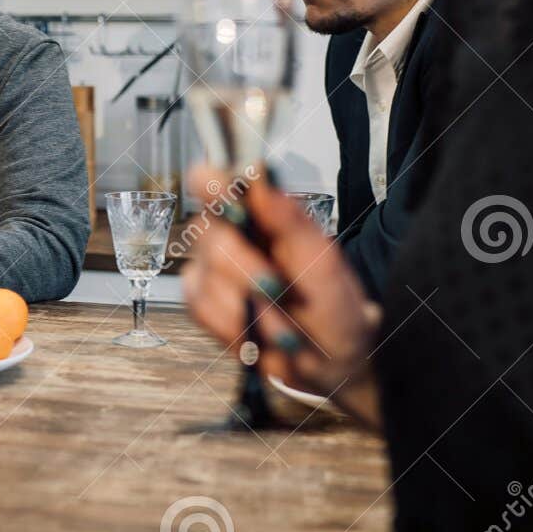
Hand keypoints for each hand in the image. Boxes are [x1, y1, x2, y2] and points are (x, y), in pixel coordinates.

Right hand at [180, 167, 383, 428]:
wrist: (332, 358)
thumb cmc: (332, 302)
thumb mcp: (322, 259)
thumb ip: (288, 216)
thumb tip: (261, 172)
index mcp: (255, 211)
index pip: (210, 181)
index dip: (210, 186)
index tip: (233, 209)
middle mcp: (226, 234)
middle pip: (208, 234)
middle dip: (245, 269)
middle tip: (278, 289)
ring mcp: (210, 270)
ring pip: (204, 277)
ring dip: (247, 308)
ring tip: (282, 323)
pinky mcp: (202, 303)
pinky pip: (200, 309)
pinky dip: (233, 327)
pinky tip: (258, 333)